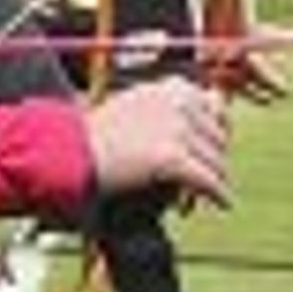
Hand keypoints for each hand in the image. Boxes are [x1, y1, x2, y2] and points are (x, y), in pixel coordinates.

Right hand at [85, 76, 230, 207]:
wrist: (69, 152)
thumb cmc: (98, 135)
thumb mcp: (140, 106)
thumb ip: (175, 106)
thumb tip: (218, 102)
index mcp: (174, 87)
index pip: (215, 109)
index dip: (214, 134)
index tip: (211, 150)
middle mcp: (180, 103)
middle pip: (218, 137)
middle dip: (213, 159)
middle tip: (205, 179)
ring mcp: (177, 129)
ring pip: (215, 161)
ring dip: (213, 180)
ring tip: (206, 195)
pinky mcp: (173, 158)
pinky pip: (208, 180)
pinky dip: (218, 194)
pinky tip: (222, 204)